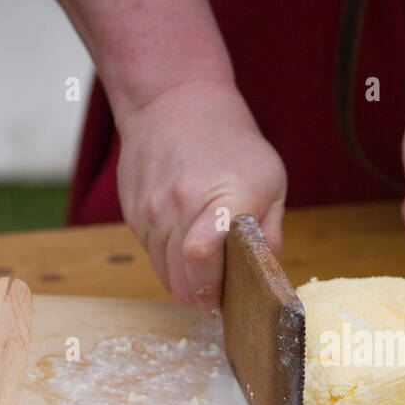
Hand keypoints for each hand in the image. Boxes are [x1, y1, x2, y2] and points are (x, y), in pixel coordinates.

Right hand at [116, 78, 286, 311]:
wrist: (176, 102)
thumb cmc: (233, 144)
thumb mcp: (270, 181)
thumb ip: (270, 232)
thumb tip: (269, 275)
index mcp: (225, 197)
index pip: (201, 255)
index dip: (210, 288)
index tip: (220, 302)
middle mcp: (182, 203)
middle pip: (180, 274)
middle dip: (198, 294)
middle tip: (213, 295)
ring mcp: (152, 206)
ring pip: (162, 269)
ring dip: (181, 279)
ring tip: (200, 270)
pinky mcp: (133, 209)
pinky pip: (149, 252)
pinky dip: (166, 259)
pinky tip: (181, 243)